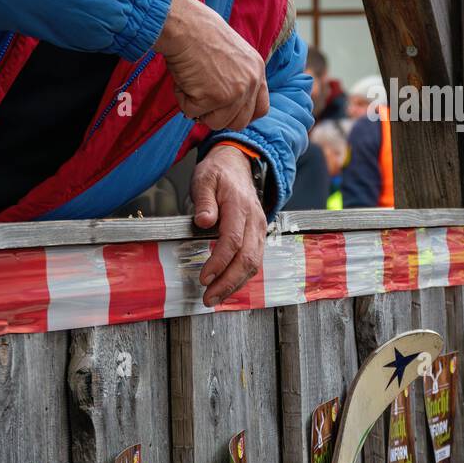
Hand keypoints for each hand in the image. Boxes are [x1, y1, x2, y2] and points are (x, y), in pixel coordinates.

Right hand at [155, 0, 268, 132]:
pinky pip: (193, 112)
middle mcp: (251, 82)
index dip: (242, 115)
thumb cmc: (199, 33)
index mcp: (257, 69)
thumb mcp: (231, 54)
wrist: (185, 24)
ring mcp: (234, 92)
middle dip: (217, 117)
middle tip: (200, 99)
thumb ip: (235, 77)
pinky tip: (183, 80)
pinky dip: (183, 100)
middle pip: (239, 123)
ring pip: (215, 123)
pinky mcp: (214, 98)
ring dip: (198, 108)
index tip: (225, 111)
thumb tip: (222, 106)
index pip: (261, 109)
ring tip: (190, 83)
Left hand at [190, 145, 267, 306]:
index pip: (233, 240)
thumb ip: (204, 200)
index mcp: (239, 206)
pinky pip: (255, 260)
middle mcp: (254, 220)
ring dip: (235, 284)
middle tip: (208, 298)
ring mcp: (259, 228)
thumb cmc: (218, 172)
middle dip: (228, 282)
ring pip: (254, 263)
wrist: (238, 164)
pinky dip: (242, 277)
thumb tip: (204, 221)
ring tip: (215, 297)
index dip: (219, 262)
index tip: (204, 277)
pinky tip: (228, 286)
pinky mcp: (259, 235)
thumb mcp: (204, 178)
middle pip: (247, 258)